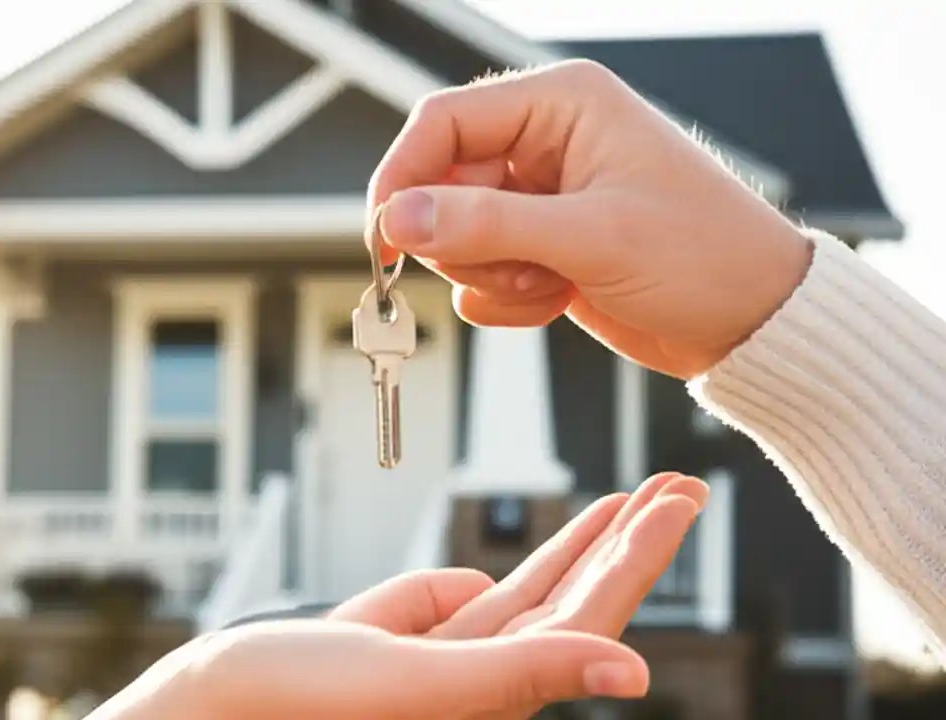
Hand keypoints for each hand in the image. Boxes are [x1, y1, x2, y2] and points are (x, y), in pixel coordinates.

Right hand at [91, 474, 706, 719]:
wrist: (193, 715)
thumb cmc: (281, 711)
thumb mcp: (409, 684)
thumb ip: (518, 673)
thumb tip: (633, 674)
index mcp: (485, 700)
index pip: (587, 618)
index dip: (640, 557)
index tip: (682, 500)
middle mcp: (466, 688)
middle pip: (566, 605)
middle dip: (622, 543)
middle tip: (675, 489)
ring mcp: (423, 669)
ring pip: (514, 600)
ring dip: (566, 550)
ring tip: (615, 508)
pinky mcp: (380, 652)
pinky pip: (441, 607)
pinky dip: (472, 580)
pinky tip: (500, 565)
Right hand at [368, 60, 812, 378]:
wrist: (753, 324)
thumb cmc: (708, 257)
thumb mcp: (592, 237)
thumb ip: (487, 225)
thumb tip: (399, 218)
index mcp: (562, 105)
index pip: (442, 122)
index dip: (403, 177)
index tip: (386, 234)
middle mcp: (545, 144)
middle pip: (439, 185)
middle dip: (466, 241)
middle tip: (514, 266)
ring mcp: (540, 200)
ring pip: (454, 237)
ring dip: (493, 275)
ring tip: (554, 280)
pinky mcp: (539, 248)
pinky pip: (479, 275)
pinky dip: (507, 299)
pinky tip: (559, 298)